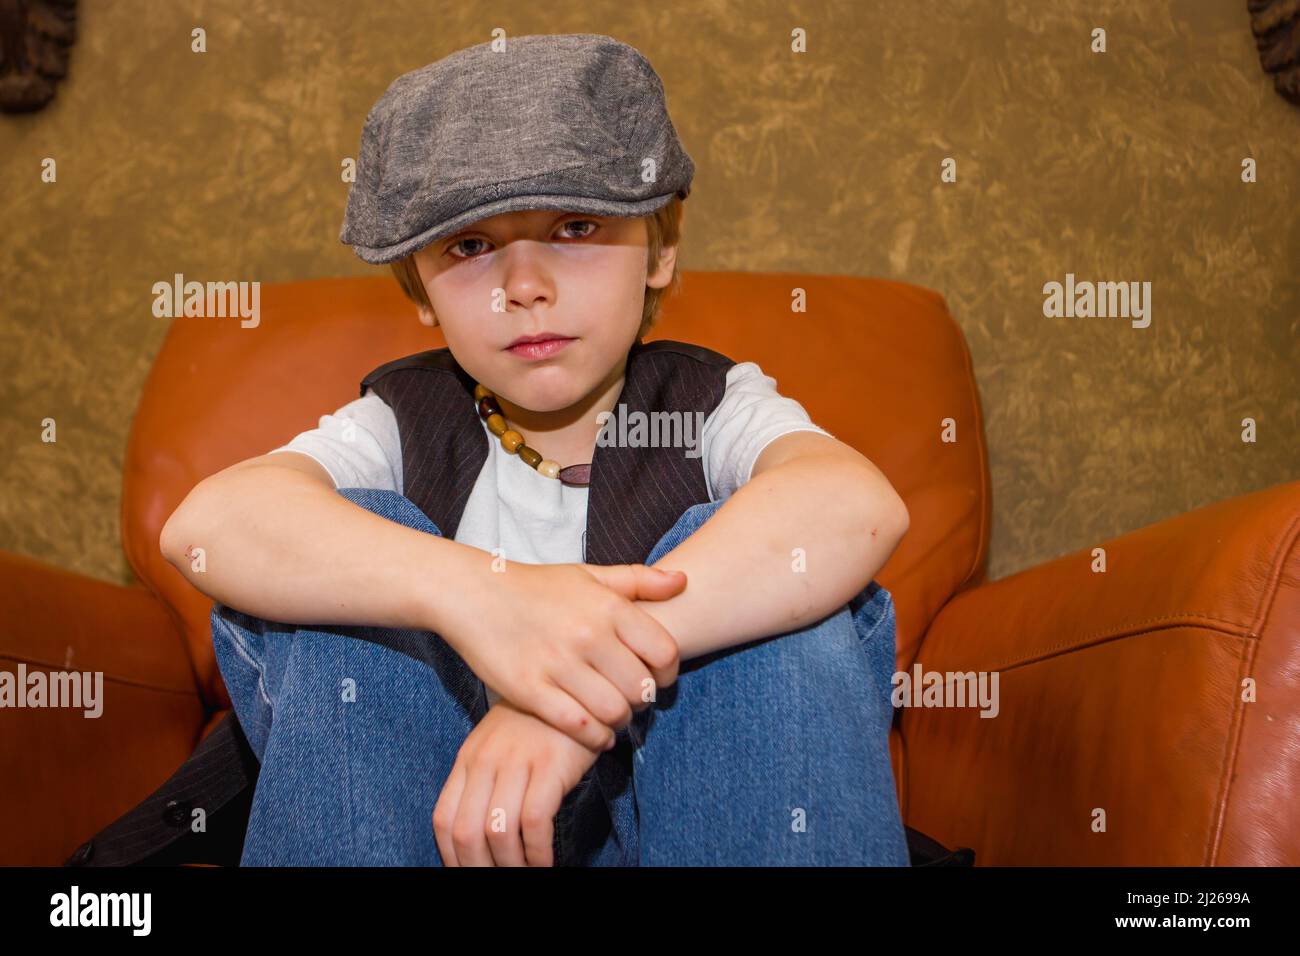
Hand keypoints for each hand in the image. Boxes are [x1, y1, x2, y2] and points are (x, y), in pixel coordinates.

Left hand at [433, 698, 601, 865]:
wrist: (575, 687)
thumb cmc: (537, 724)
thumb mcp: (497, 746)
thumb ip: (482, 781)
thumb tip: (475, 837)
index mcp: (468, 759)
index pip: (444, 819)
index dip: (452, 857)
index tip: (468, 872)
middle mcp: (487, 761)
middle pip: (467, 832)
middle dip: (480, 868)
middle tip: (499, 880)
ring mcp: (518, 761)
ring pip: (499, 831)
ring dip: (512, 865)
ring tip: (526, 873)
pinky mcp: (550, 765)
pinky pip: (535, 821)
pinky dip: (538, 851)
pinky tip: (546, 861)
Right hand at [438, 560, 684, 751]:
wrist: (474, 595)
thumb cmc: (536, 587)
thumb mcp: (589, 575)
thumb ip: (639, 579)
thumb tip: (683, 580)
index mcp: (608, 607)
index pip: (664, 652)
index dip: (668, 672)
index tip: (657, 678)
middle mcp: (588, 635)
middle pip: (641, 687)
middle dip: (642, 700)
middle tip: (633, 701)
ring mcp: (558, 664)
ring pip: (613, 711)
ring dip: (620, 721)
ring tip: (615, 716)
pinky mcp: (531, 690)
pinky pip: (578, 726)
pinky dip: (595, 737)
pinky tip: (597, 734)